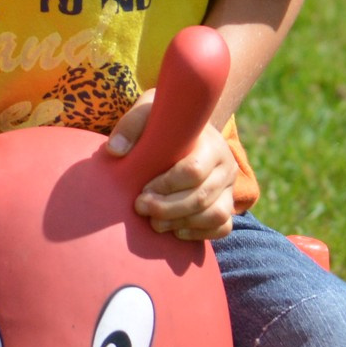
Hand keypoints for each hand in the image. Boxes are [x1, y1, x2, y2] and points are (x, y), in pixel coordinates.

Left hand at [103, 92, 236, 240]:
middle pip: (203, 197)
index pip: (194, 170)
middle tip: (141, 208)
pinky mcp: (228, 205)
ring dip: (182, 223)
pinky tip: (175, 230)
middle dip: (168, 209)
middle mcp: (226, 166)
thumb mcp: (148, 113)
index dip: (166, 186)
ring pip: (216, 215)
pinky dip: (199, 233)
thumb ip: (131, 126)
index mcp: (211, 143)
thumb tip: (115, 150)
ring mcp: (229, 188)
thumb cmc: (163, 123)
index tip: (142, 190)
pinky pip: (222, 228)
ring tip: (156, 223)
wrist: (186, 128)